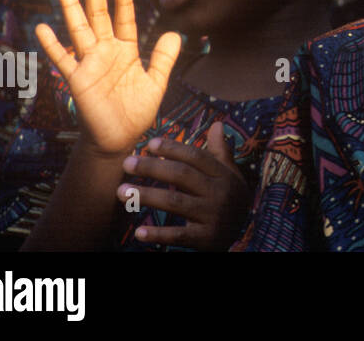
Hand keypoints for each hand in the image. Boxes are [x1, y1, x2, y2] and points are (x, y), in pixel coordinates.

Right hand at [37, 0, 179, 156]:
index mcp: (126, 50)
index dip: (124, 1)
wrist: (119, 138)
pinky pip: (63, 59)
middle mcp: (106, 51)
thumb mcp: (156, 82)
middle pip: (99, 15)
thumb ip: (164, 58)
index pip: (125, 19)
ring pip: (79, 29)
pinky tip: (42, 27)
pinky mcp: (77, 79)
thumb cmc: (136, 111)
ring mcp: (90, 63)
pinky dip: (52, 44)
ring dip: (71, 7)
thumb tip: (176, 32)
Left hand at [118, 125, 251, 249]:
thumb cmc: (230, 198)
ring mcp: (212, 216)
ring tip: (121, 192)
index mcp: (223, 175)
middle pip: (182, 175)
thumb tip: (218, 124)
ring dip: (146, 195)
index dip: (173, 149)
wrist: (242, 234)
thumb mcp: (230, 175)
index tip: (150, 144)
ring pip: (175, 202)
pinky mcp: (206, 238)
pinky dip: (159, 234)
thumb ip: (221, 152)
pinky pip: (179, 235)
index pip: (196, 157)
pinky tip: (139, 232)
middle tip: (127, 163)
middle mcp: (219, 193)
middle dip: (153, 167)